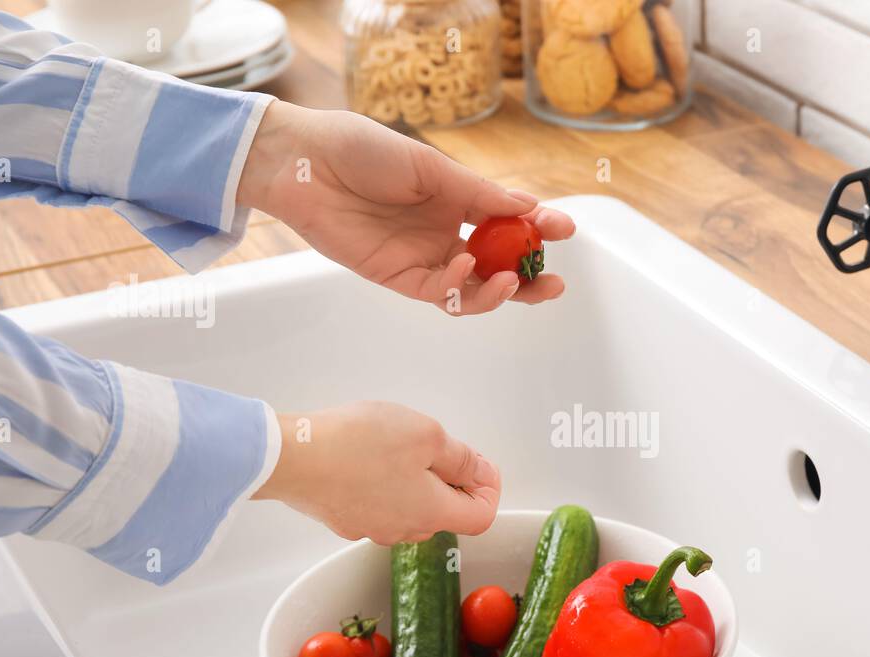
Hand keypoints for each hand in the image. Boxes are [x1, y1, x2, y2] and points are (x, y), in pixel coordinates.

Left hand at [238, 101, 574, 314]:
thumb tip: (526, 206)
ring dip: (501, 292)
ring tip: (517, 282)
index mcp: (458, 199)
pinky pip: (440, 293)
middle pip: (499, 265)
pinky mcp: (399, 278)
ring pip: (474, 288)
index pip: (509, 220)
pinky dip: (459, 286)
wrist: (305, 164)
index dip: (538, 228)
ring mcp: (424, 258)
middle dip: (530, 277)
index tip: (565, 230)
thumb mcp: (427, 165)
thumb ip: (475, 192)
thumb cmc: (361, 150)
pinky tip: (467, 265)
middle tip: (555, 283)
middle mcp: (446, 232)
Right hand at [253, 401, 500, 542]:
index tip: (481, 466)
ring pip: (410, 510)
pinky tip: (368, 457)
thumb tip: (481, 472)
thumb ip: (461, 458)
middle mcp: (403, 530)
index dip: (488, 490)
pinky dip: (385, 485)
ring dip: (416, 483)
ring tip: (399, 446)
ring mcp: (370, 528)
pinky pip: (378, 505)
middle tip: (439, 447)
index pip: (481, 517)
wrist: (291, 457)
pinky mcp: (343, 519)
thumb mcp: (427, 436)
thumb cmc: (357, 444)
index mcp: (431, 514)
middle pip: (445, 514)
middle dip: (451, 483)